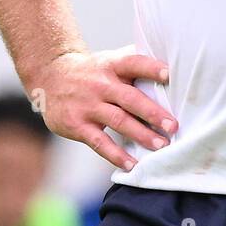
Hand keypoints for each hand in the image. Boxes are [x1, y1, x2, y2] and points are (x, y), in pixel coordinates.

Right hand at [28, 48, 177, 170]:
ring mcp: (88, 105)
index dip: (150, 68)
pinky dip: (116, 155)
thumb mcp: (110, 61)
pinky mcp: (77, 125)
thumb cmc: (94, 72)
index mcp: (112, 65)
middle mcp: (100, 84)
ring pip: (117, 121)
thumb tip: (174, 64)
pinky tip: (131, 165)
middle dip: (152, 112)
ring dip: (141, 134)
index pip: (133, 63)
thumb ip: (136, 64)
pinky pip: (99, 142)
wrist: (51, 77)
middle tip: (173, 126)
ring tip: (161, 146)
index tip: (169, 74)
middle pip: (129, 98)